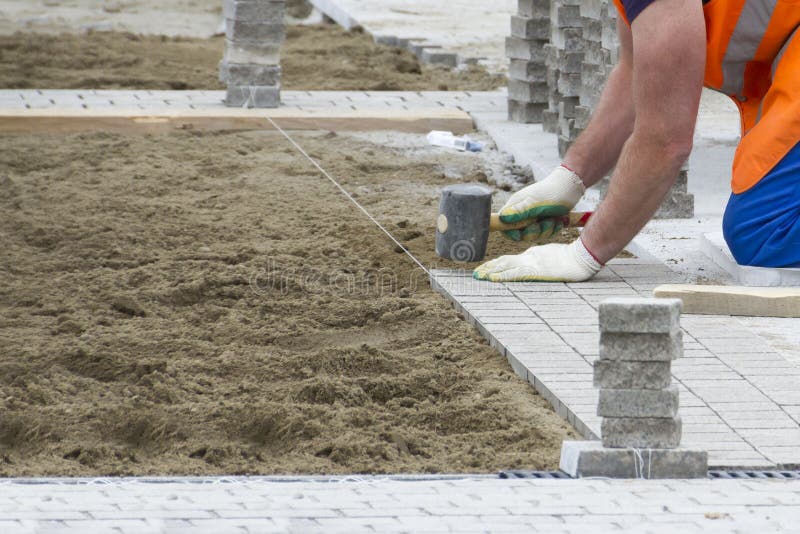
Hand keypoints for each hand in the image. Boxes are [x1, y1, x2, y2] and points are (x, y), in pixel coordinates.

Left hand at [473, 240, 601, 282]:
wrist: (581, 258)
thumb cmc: (571, 258)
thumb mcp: (551, 257)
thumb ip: (540, 260)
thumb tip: (533, 264)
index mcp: (533, 255)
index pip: (511, 259)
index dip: (496, 264)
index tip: (486, 269)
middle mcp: (529, 258)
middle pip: (504, 262)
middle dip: (489, 267)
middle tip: (475, 273)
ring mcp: (532, 263)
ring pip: (505, 266)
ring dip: (490, 272)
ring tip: (478, 276)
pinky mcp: (535, 271)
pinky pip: (514, 274)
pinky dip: (501, 276)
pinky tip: (491, 278)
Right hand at [499, 166, 584, 240]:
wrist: (571, 186)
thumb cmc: (553, 191)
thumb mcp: (535, 203)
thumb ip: (519, 211)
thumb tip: (502, 218)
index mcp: (516, 206)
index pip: (503, 223)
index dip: (509, 232)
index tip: (520, 234)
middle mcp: (523, 212)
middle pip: (520, 233)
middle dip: (533, 232)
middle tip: (544, 223)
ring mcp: (534, 217)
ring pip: (535, 234)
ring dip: (546, 229)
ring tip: (554, 219)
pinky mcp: (545, 220)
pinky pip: (546, 232)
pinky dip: (554, 228)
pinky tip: (559, 220)